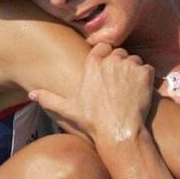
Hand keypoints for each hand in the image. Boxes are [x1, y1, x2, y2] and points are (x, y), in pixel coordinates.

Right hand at [28, 44, 156, 146]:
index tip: (107, 69)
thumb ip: (49, 99)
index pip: (102, 47)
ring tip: (130, 89)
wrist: (119, 131)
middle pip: (119, 53)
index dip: (106, 56)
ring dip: (134, 70)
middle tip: (120, 83)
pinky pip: (148, 69)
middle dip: (120, 64)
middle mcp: (111, 60)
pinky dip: (147, 78)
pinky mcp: (144, 74)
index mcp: (93, 63)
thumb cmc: (93, 121)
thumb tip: (31, 94)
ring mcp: (129, 66)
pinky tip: (141, 91)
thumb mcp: (68, 109)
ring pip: (135, 60)